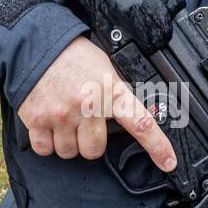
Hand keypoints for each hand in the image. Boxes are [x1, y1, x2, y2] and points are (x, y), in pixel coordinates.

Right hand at [18, 36, 176, 170]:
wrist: (38, 45)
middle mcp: (87, 106)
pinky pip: (46, 149)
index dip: (157, 147)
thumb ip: (116, 95)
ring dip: (67, 142)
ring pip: (70, 152)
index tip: (169, 163)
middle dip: (89, 141)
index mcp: (110, 92)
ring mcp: (61, 114)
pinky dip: (47, 142)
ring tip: (64, 119)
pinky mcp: (38, 120)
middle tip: (83, 123)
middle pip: (94, 150)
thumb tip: (129, 117)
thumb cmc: (72, 57)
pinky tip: (49, 124)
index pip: (140, 122)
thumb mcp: (105, 69)